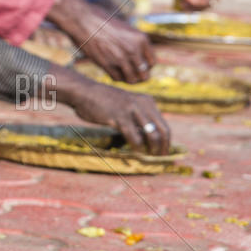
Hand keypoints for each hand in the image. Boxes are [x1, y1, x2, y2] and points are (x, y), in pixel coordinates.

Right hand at [48, 0, 153, 82]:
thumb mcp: (126, 28)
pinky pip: (117, 78)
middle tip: (135, 74)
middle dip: (140, 76)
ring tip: (125, 76)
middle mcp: (133, 50)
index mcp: (141, 39)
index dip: (148, 67)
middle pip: (144, 74)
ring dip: (129, 80)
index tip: (142, 66)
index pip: (153, 62)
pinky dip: (118, 78)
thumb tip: (139, 56)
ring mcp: (120, 58)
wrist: (84, 20)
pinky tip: (115, 73)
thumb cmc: (103, 21)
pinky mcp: (106, 64)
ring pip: (131, 79)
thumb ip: (134, 42)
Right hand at [57, 71, 173, 154]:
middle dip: (163, 147)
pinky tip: (137, 153)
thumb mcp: (126, 105)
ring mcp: (132, 110)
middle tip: (161, 158)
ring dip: (152, 149)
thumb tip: (148, 137)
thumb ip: (138, 117)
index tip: (163, 152)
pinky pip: (134, 136)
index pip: (164, 125)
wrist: (84, 92)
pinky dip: (138, 147)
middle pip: (162, 130)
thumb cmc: (104, 101)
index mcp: (147, 101)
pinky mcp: (120, 117)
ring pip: (152, 134)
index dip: (166, 141)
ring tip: (150, 158)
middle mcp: (143, 104)